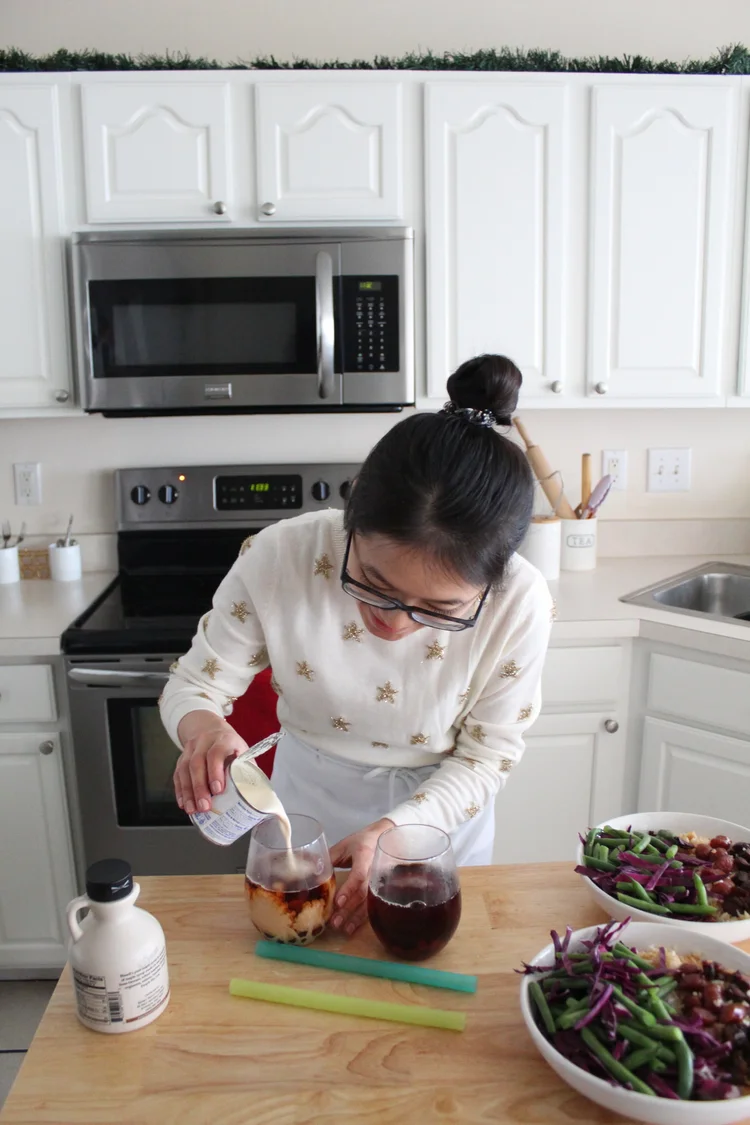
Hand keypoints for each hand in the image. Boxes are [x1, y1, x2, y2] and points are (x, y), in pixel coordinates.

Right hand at [174, 711, 249, 814]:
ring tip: (193, 809)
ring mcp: (190, 749)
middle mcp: (204, 742)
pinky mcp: (181, 758)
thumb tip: (256, 797)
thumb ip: (247, 771)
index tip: (218, 790)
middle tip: (205, 806)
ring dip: (188, 792)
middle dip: (200, 787)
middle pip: (197, 763)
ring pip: (184, 770)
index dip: (215, 772)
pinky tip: (184, 803)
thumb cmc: (231, 746)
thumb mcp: (242, 752)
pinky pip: (178, 774)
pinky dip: (180, 790)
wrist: (211, 728)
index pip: (216, 753)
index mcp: (223, 740)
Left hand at [329, 818, 393, 935]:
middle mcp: (374, 870)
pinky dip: (361, 918)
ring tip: (343, 929)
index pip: (358, 875)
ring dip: (355, 917)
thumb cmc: (361, 841)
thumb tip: (310, 872)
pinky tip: (352, 928)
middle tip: (335, 922)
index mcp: (365, 855)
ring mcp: (379, 881)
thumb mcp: (344, 845)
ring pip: (368, 902)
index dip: (349, 889)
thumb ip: (329, 858)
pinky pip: (371, 906)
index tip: (338, 902)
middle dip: (349, 909)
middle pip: (363, 893)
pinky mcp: (379, 889)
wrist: (383, 838)